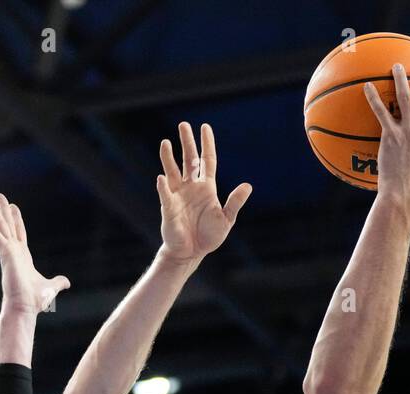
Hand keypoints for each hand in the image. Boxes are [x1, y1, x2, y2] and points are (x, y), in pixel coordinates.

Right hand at [0, 193, 69, 316]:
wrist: (26, 307)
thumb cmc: (34, 300)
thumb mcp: (51, 287)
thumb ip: (58, 282)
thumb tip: (66, 282)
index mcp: (23, 256)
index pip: (19, 233)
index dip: (16, 219)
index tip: (12, 206)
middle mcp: (13, 251)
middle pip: (7, 225)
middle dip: (2, 210)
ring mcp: (8, 251)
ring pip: (0, 227)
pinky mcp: (5, 254)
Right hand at [157, 122, 251, 263]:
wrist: (191, 253)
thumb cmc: (208, 237)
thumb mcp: (226, 219)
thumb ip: (235, 202)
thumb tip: (248, 185)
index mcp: (207, 188)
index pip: (207, 160)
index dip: (206, 144)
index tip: (205, 127)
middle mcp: (191, 187)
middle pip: (189, 160)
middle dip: (186, 142)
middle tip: (183, 124)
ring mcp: (178, 195)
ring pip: (172, 171)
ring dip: (168, 157)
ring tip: (165, 142)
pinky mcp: (169, 207)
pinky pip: (166, 194)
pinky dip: (164, 187)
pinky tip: (161, 178)